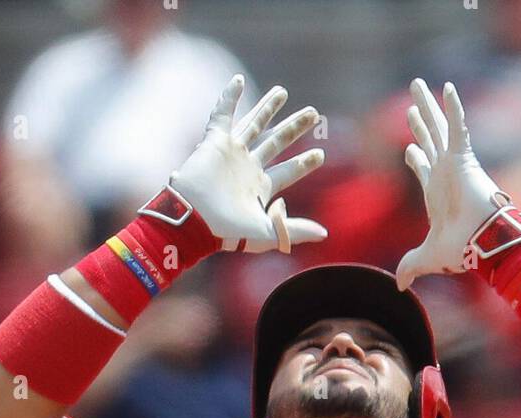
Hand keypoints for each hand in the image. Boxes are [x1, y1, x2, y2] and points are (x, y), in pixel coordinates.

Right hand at [169, 74, 326, 253]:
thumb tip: (325, 234)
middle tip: (314, 114)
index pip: (288, 171)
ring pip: (254, 124)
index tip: (321, 154)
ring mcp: (232, 153)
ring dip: (268, 107)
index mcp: (260, 187)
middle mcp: (248, 167)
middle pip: (276, 142)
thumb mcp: (268, 232)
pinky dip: (229, 97)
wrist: (196, 219)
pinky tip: (238, 80)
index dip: (304, 163)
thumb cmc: (228, 231)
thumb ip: (295, 230)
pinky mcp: (214, 142)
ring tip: (283, 91)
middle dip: (294, 128)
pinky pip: (222, 115)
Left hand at [396, 78, 513, 290]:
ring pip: (437, 126)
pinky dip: (452, 107)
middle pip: (429, 139)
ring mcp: (453, 163)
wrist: (480, 244)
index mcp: (437, 192)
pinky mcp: (463, 157)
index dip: (416, 156)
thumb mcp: (427, 257)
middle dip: (419, 120)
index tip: (409, 146)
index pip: (425, 167)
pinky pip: (457, 125)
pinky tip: (446, 87)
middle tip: (411, 102)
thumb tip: (400, 286)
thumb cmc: (462, 251)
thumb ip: (411, 266)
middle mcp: (444, 173)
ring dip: (428, 105)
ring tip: (418, 84)